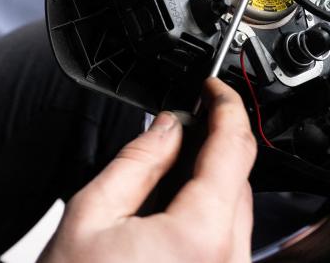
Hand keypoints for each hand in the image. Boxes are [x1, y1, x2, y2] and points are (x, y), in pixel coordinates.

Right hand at [39, 79, 255, 262]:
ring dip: (206, 183)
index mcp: (201, 236)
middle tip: (175, 123)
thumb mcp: (91, 215)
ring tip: (158, 178)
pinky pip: (224, 241)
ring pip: (233, 212)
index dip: (226, 107)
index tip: (214, 88)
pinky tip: (163, 215)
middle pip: (238, 181)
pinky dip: (202, 216)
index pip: (234, 149)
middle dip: (210, 146)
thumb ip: (137, 161)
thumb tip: (168, 124)